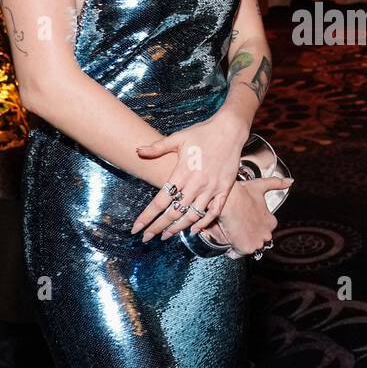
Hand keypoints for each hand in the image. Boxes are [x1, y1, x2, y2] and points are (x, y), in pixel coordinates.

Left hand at [133, 108, 248, 239]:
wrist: (229, 130)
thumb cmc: (202, 133)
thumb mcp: (178, 138)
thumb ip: (158, 147)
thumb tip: (138, 151)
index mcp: (182, 172)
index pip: (160, 200)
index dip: (147, 216)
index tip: (137, 228)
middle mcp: (196, 183)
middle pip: (173, 212)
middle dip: (158, 227)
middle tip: (147, 237)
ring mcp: (211, 188)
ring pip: (192, 215)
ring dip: (178, 228)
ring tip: (166, 235)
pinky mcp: (224, 189)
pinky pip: (214, 212)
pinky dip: (204, 223)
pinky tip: (194, 230)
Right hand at [207, 175, 293, 255]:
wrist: (229, 201)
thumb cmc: (242, 194)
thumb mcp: (261, 185)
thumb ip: (277, 183)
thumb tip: (290, 181)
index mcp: (271, 222)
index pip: (263, 230)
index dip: (252, 226)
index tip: (245, 220)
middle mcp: (267, 234)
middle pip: (256, 240)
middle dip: (247, 235)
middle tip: (237, 226)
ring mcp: (257, 242)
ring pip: (248, 246)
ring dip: (240, 242)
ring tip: (232, 231)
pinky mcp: (246, 248)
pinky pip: (238, 253)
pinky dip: (233, 249)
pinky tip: (229, 239)